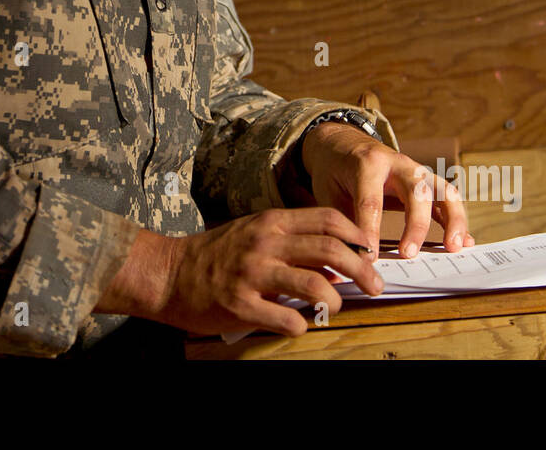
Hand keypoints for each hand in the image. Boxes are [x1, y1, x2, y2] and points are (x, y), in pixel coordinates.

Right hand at [157, 207, 385, 336]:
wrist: (169, 273)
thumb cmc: (216, 254)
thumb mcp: (255, 234)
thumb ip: (293, 243)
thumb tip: (336, 265)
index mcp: (271, 222)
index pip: (328, 219)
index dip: (358, 235)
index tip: (372, 252)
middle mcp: (265, 243)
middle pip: (330, 250)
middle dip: (362, 270)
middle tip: (375, 286)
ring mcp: (252, 274)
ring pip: (314, 285)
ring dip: (334, 302)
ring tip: (333, 308)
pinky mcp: (240, 305)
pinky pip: (287, 319)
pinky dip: (302, 325)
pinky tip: (299, 324)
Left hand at [301, 122, 474, 258]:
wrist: (344, 144)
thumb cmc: (335, 171)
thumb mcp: (327, 192)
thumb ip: (341, 222)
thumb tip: (351, 258)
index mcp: (367, 163)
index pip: (371, 200)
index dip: (371, 231)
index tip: (369, 259)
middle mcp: (398, 163)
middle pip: (416, 191)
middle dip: (415, 225)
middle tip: (409, 255)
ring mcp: (417, 170)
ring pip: (444, 190)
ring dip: (452, 220)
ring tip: (453, 248)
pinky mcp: (427, 181)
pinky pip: (449, 198)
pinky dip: (457, 220)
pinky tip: (464, 242)